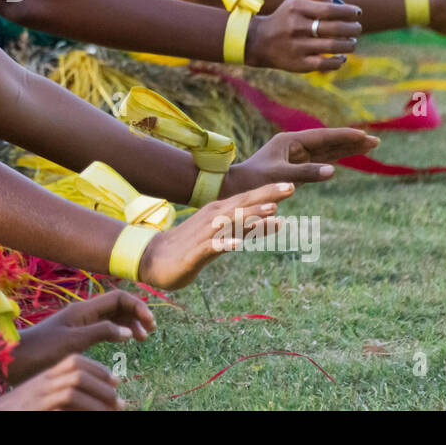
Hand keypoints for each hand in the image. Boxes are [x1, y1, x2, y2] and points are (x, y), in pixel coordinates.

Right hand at [0, 354, 121, 409]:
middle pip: (77, 371)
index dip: (98, 368)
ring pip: (73, 387)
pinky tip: (95, 416)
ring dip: (97, 398)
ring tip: (113, 410)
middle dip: (102, 384)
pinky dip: (84, 408)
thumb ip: (60, 396)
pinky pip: (66, 404)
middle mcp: (42, 382)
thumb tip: (87, 400)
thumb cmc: (18, 410)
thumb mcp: (40, 399)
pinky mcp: (38, 408)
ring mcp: (39, 395)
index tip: (114, 380)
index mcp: (44, 376)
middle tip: (119, 401)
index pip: (74, 361)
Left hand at [6, 290, 155, 383]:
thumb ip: (100, 333)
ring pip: (111, 316)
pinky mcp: (75, 334)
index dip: (137, 306)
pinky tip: (123, 341)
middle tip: (150, 332)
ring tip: (142, 338)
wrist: (16, 358)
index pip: (118, 298)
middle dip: (136, 314)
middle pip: (117, 305)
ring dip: (129, 323)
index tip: (150, 323)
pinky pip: (103, 327)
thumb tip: (128, 331)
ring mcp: (79, 322)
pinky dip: (117, 331)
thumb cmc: (41, 350)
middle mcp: (82, 312)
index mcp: (83, 309)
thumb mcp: (73, 342)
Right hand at [140, 182, 295, 291]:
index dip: (269, 191)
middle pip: (243, 205)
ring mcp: (204, 235)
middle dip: (266, 196)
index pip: (247, 199)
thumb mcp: (225, 235)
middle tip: (291, 187)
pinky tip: (238, 244)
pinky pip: (211, 248)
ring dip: (252, 217)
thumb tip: (279, 220)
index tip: (291, 185)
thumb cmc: (192, 247)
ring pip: (231, 223)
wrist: (153, 259)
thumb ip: (249, 227)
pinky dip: (225, 244)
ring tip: (273, 211)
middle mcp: (213, 219)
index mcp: (219, 213)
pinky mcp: (194, 253)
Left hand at [221, 127, 378, 196]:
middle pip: (329, 141)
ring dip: (347, 148)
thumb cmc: (253, 180)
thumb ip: (305, 173)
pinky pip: (321, 159)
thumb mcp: (279, 177)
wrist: (236, 187)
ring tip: (369, 145)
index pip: (323, 137)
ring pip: (327, 150)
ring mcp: (296, 155)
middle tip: (375, 140)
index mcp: (289, 141)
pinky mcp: (296, 165)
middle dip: (351, 141)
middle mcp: (294, 145)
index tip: (363, 134)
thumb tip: (333, 171)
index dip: (344, 136)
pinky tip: (348, 156)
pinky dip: (336, 158)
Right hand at [247, 0, 362, 72]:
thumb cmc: (285, 17)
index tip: (357, 13)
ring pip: (332, 46)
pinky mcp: (298, 64)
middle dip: (353, 28)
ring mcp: (296, 47)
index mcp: (296, 8)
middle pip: (335, 28)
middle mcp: (296, 27)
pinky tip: (341, 57)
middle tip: (357, 29)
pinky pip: (324, 64)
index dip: (349, 12)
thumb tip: (342, 3)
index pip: (330, 9)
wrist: (258, 41)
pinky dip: (338, 61)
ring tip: (351, 42)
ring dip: (349, 45)